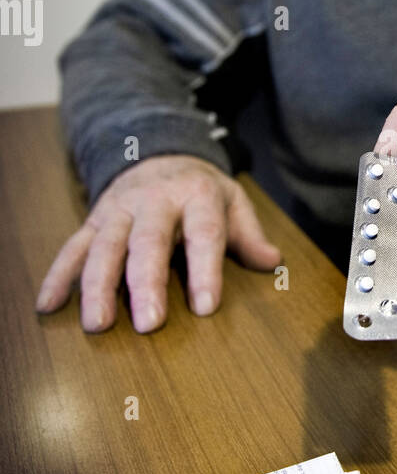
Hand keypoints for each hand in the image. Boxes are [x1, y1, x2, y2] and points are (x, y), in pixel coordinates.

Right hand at [35, 154, 281, 332]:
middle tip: (149, 324)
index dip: (205, 271)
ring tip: (98, 324)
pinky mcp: (94, 220)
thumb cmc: (200, 189)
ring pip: (106, 247)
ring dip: (98, 286)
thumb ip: (249, 233)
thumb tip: (271, 262)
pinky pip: (73, 247)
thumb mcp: (232, 201)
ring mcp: (119, 210)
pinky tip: (48, 306)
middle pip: (148, 243)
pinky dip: (58, 276)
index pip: (204, 235)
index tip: (206, 308)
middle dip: (147, 284)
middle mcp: (154, 201)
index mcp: (196, 196)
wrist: (158, 150)